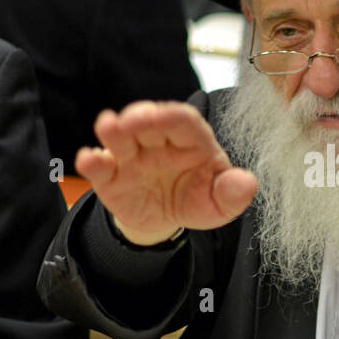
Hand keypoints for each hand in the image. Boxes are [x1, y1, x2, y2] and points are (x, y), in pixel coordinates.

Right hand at [76, 101, 258, 244]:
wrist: (165, 221)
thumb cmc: (197, 199)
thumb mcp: (220, 203)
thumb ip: (234, 193)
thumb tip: (247, 183)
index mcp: (191, 141)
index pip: (184, 121)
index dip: (174, 117)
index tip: (166, 118)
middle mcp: (159, 142)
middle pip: (148, 121)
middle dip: (141, 117)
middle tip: (134, 119)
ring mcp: (132, 156)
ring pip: (120, 137)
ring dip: (113, 129)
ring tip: (109, 126)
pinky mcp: (111, 177)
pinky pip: (99, 166)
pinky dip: (92, 161)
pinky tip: (91, 159)